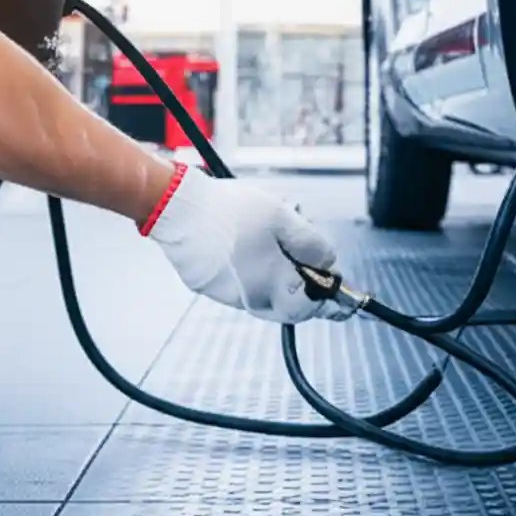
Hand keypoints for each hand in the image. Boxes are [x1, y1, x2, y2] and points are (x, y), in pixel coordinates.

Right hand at [144, 166, 354, 323]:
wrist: (178, 208)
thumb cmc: (230, 211)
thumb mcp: (283, 217)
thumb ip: (311, 244)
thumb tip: (329, 263)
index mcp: (272, 285)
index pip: (310, 308)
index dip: (327, 297)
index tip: (338, 287)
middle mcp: (249, 298)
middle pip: (287, 305)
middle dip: (303, 287)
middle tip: (310, 265)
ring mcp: (226, 295)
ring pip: (263, 295)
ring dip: (276, 275)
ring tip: (274, 240)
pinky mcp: (208, 287)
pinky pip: (239, 286)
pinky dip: (250, 272)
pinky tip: (248, 244)